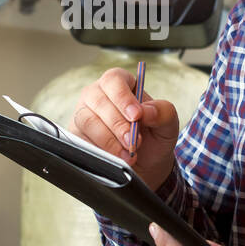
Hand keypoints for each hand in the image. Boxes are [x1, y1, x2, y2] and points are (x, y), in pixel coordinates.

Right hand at [68, 67, 179, 191]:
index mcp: (120, 84)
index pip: (114, 80)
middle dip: (117, 124)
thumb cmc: (153, 137)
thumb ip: (163, 112)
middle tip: (133, 142)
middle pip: (98, 100)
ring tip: (128, 155)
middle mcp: (98, 95)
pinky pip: (81, 140)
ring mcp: (84, 114)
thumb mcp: (168, 124)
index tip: (136, 116)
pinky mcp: (77, 135)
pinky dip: (99, 151)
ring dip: (108, 140)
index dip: (123, 97)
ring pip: (87, 121)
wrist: (145, 165)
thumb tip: (145, 111)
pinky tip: (114, 159)